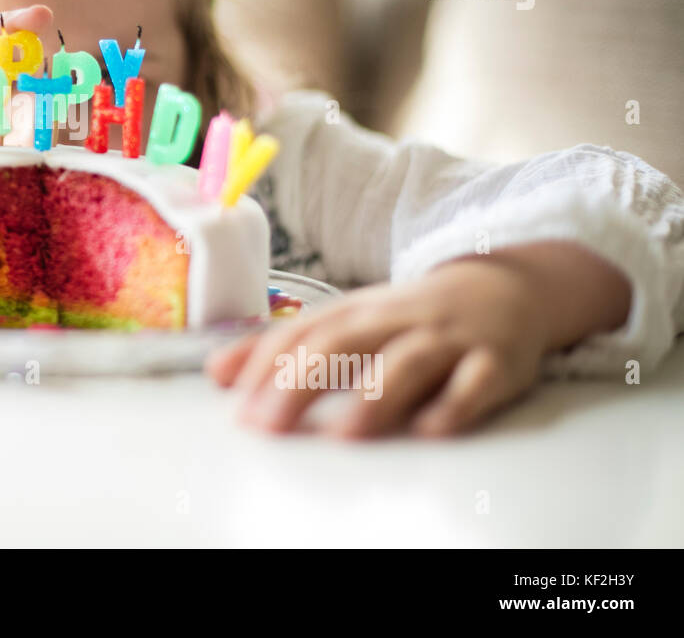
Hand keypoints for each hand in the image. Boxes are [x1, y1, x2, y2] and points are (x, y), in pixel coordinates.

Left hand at [206, 242, 629, 437]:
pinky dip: (454, 406)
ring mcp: (447, 339)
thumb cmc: (411, 316)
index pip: (303, 331)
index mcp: (358, 310)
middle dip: (302, 382)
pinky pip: (476, 384)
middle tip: (269, 425)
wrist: (505, 289)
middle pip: (345, 343)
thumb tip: (217, 372)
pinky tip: (429, 430)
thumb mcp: (348, 321)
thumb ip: (285, 348)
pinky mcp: (494, 363)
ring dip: (374, 397)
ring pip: (408, 362)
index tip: (237, 403)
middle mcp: (397, 320)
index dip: (267, 365)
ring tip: (342, 434)